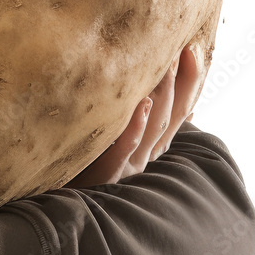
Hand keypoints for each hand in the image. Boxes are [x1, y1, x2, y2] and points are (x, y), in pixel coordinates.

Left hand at [67, 43, 204, 187]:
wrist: (62, 208)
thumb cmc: (83, 167)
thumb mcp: (114, 139)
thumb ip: (138, 120)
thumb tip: (173, 100)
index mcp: (151, 147)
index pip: (180, 110)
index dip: (190, 81)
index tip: (192, 48)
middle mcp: (145, 156)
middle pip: (170, 115)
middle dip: (180, 81)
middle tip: (181, 46)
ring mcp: (128, 168)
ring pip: (152, 128)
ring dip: (161, 94)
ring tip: (163, 63)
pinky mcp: (105, 179)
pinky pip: (121, 151)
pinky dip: (134, 128)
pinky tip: (139, 104)